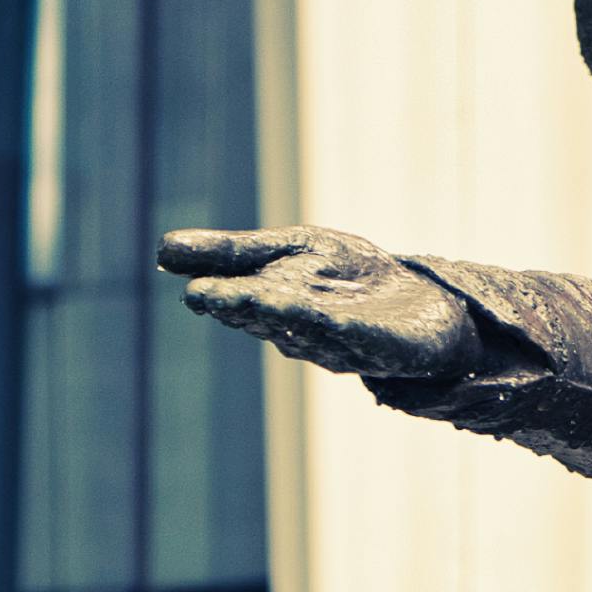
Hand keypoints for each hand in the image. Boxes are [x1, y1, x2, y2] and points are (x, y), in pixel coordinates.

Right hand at [159, 226, 474, 382]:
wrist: (427, 310)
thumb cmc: (355, 280)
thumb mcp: (296, 251)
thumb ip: (238, 253)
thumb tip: (163, 249)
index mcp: (274, 300)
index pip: (238, 291)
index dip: (214, 283)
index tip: (177, 265)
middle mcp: (298, 325)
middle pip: (262, 312)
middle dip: (236, 303)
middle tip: (201, 293)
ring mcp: (336, 338)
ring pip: (299, 325)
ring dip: (274, 312)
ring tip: (248, 298)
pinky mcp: (376, 343)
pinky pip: (349, 333)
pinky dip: (330, 323)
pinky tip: (312, 310)